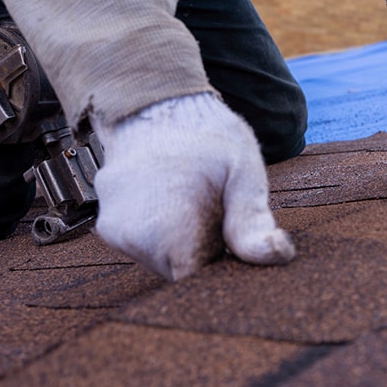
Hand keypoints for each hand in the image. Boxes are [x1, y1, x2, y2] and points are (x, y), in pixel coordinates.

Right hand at [91, 93, 293, 280]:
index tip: (238, 246)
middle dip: (207, 255)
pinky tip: (178, 202)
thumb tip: (277, 256)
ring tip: (198, 202)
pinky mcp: (109, 226)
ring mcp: (115, 232)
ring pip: (164, 262)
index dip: (224, 270)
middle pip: (181, 275)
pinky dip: (166, 234)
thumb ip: (253, 220)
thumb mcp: (242, 172)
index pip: (199, 283)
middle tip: (221, 214)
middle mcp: (133, 237)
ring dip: (186, 244)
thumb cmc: (205, 135)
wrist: (156, 103)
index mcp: (169, 230)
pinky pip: (147, 245)